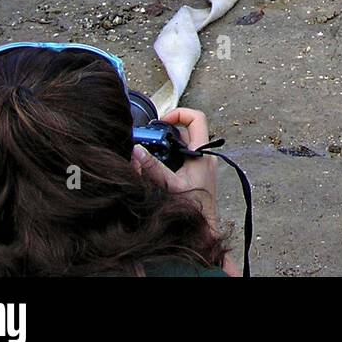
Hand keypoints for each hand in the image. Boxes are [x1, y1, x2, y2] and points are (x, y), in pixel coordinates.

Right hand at [132, 107, 219, 221]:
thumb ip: (152, 168)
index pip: (197, 118)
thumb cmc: (194, 208)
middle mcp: (204, 155)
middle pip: (185, 132)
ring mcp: (202, 164)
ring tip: (149, 154)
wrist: (205, 227)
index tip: (161, 122)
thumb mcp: (170, 186)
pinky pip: (182, 157)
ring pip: (182, 145)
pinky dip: (169, 158)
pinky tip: (156, 168)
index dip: (179, 114)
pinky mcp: (197, 173)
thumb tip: (136, 150)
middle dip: (165, 133)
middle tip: (148, 139)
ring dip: (165, 147)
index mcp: (202, 152)